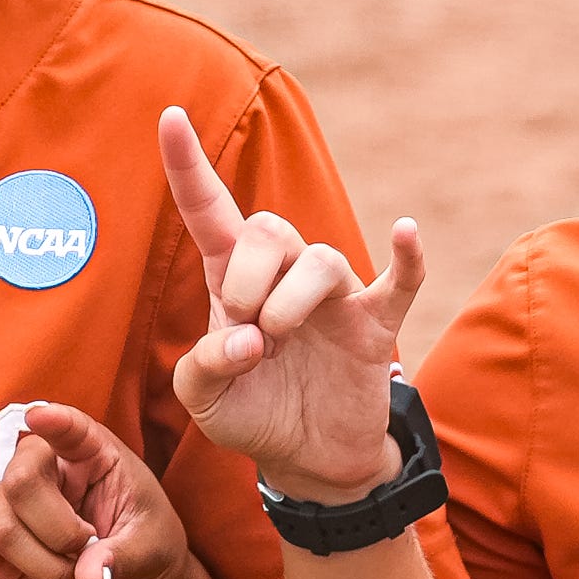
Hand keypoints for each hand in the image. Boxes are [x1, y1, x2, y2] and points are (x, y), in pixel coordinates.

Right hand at [0, 403, 200, 578]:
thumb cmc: (147, 548)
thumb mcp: (153, 550)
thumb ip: (122, 559)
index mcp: (92, 454)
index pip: (70, 429)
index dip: (54, 422)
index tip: (39, 415)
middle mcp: (47, 472)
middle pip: (21, 481)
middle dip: (57, 530)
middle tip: (90, 549)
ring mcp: (19, 509)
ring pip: (5, 525)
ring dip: (43, 563)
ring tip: (76, 577)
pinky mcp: (2, 549)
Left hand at [159, 104, 425, 502]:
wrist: (308, 461)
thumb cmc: (251, 413)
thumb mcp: (203, 401)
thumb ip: (203, 367)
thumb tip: (249, 340)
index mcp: (233, 281)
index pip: (209, 211)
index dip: (189, 167)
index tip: (170, 117)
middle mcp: (284, 276)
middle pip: (269, 228)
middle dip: (249, 275)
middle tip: (247, 330)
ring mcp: (333, 297)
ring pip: (320, 259)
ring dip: (292, 297)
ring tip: (279, 339)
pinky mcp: (375, 325)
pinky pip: (401, 281)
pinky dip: (408, 258)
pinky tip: (405, 233)